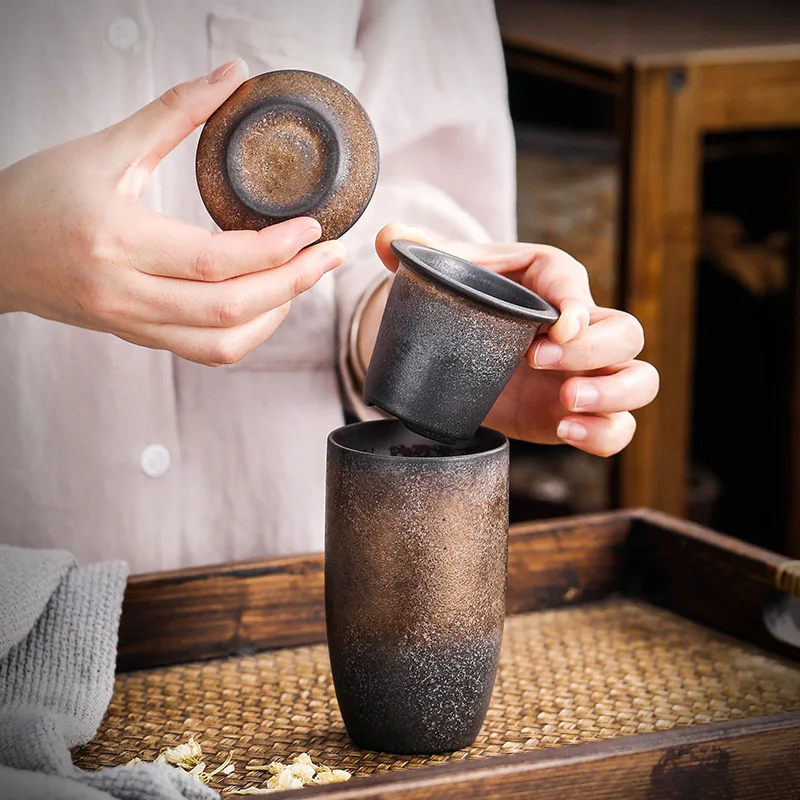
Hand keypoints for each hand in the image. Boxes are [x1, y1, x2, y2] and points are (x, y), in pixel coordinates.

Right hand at [0, 59, 344, 365]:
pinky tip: (265, 303)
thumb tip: (231, 74)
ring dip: (274, 315)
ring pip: (221, 342)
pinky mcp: (138, 336)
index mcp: (117, 241)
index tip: (314, 228)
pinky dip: (245, 333)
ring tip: (302, 280)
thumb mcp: (105, 148)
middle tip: (330, 256)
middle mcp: (126, 294)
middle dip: (294, 284)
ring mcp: (132, 324)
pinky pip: (204, 351)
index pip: (216, 259)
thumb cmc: (36, 196)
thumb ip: (173, 113)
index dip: (276, 248)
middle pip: (230, 308)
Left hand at [372, 224, 658, 456]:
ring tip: (567, 404)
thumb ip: (419, 255)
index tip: (556, 326)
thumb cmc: (464, 306)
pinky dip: (604, 434)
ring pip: (640, 380)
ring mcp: (588, 373)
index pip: (575, 283)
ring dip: (614, 393)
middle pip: (626, 332)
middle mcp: (581, 326)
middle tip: (541, 362)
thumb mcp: (444, 278)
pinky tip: (567, 433)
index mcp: (550, 282)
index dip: (576, 303)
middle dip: (595, 350)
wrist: (463, 355)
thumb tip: (388, 236)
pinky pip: (618, 429)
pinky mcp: (581, 414)